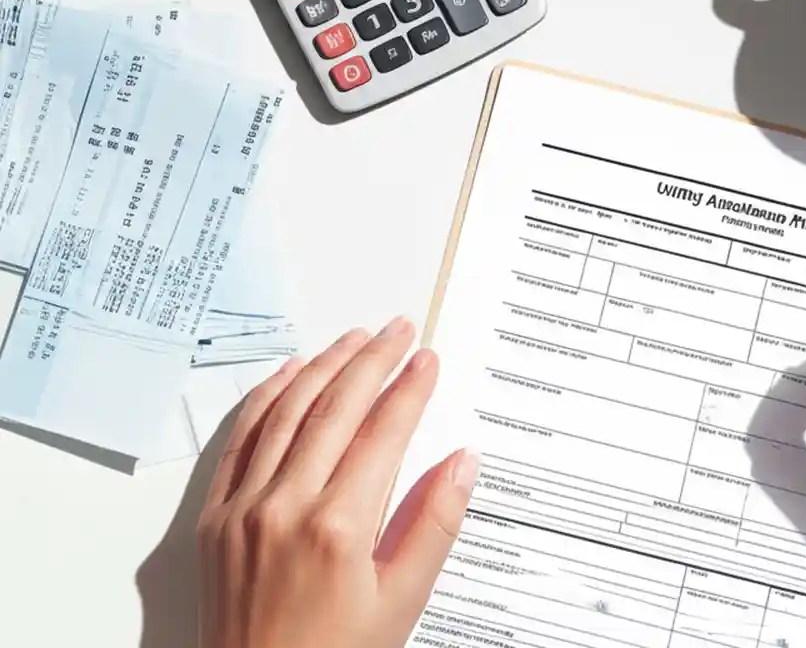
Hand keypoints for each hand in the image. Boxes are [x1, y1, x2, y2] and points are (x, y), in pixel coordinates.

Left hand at [197, 318, 478, 647]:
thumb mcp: (401, 602)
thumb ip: (433, 525)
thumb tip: (462, 464)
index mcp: (338, 528)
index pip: (382, 434)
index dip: (409, 390)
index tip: (427, 361)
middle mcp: (284, 507)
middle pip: (334, 409)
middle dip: (371, 361)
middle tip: (398, 330)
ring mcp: (244, 508)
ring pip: (286, 413)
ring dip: (322, 366)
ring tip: (354, 338)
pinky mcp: (216, 517)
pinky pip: (241, 440)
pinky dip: (266, 398)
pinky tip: (288, 374)